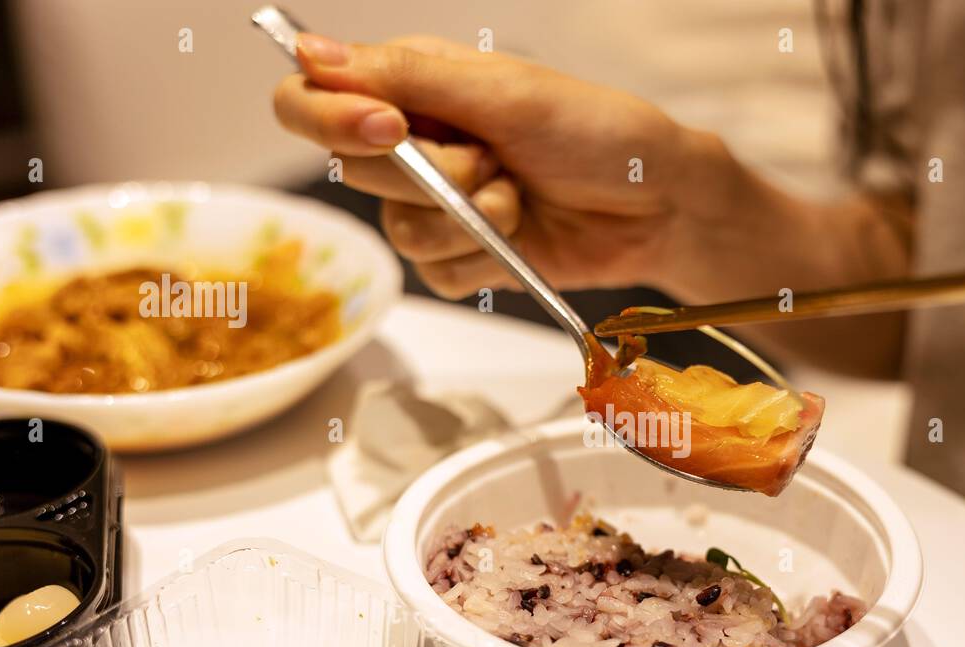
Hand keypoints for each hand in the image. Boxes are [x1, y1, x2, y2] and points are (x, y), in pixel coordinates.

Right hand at [273, 34, 735, 299]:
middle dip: (435, 175)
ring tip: (519, 197)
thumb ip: (405, 77)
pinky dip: (483, 259)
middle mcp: (414, 142)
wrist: (657, 205)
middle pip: (356, 172)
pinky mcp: (463, 256)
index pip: (309, 98)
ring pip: (399, 231)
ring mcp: (437, 204)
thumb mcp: (504, 93)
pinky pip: (436, 274)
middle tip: (496, 160)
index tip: (389, 129)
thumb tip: (308, 54)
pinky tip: (520, 235)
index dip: (331, 119)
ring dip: (468, 220)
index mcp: (412, 84)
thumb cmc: (596, 132)